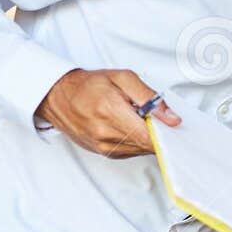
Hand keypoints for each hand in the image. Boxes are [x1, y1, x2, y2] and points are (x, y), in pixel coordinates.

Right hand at [36, 68, 178, 157]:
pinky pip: (131, 152)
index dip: (166, 134)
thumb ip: (151, 98)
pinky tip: (130, 127)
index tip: (173, 128)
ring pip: (141, 150)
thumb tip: (172, 119)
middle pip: (148, 144)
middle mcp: (105, 133)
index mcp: (110, 111)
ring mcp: (103, 146)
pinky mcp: (104, 153)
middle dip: (158, 133)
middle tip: (156, 119)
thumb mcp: (124, 78)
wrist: (58, 97)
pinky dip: (136, 141)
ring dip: (146, 137)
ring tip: (139, 120)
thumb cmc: (89, 85)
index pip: (150, 136)